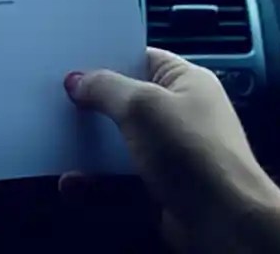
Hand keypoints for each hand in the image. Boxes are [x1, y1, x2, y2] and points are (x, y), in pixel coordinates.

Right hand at [64, 48, 279, 253]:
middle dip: (93, 105)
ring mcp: (171, 154)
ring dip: (90, 148)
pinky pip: (120, 180)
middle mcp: (180, 114)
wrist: (225, 220)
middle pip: (127, 103)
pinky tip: (71, 184)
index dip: (109, 58)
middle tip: (54, 101)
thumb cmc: (190, 150)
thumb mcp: (142, 106)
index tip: (71, 61)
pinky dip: (96, 183)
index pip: (143, 58)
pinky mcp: (160, 188)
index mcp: (186, 81)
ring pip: (120, 145)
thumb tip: (77, 79)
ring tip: (55, 143)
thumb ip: (106, 88)